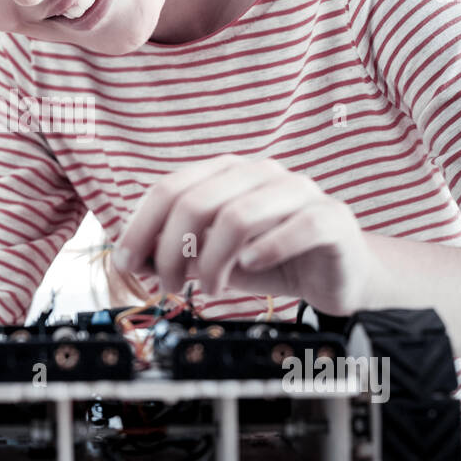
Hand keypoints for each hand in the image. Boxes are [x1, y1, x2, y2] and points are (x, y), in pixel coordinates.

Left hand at [113, 155, 378, 316]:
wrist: (334, 277)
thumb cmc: (269, 261)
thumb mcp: (211, 258)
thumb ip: (174, 252)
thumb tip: (132, 258)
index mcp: (227, 172)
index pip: (170, 187)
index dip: (142, 227)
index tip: (126, 263)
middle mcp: (261, 172)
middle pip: (197, 201)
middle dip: (172, 250)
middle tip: (170, 286)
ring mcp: (299, 190)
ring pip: (238, 215)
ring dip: (213, 261)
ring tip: (211, 288)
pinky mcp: (332, 217)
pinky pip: (295, 226)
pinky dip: (263, 251)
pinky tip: (250, 268)